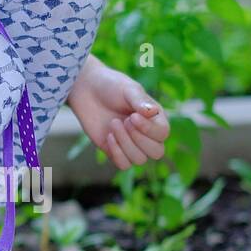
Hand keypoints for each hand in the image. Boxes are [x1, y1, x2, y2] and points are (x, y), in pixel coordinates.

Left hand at [68, 55, 169, 170]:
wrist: (87, 90)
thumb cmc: (111, 86)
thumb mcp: (128, 89)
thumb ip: (140, 101)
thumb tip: (152, 112)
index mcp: (155, 118)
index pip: (163, 134)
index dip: (149, 129)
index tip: (132, 116)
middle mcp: (147, 134)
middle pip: (157, 152)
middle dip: (139, 139)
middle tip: (124, 121)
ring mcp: (131, 144)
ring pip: (139, 160)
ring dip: (125, 143)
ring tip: (113, 124)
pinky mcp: (116, 151)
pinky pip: (124, 164)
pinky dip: (116, 152)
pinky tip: (108, 136)